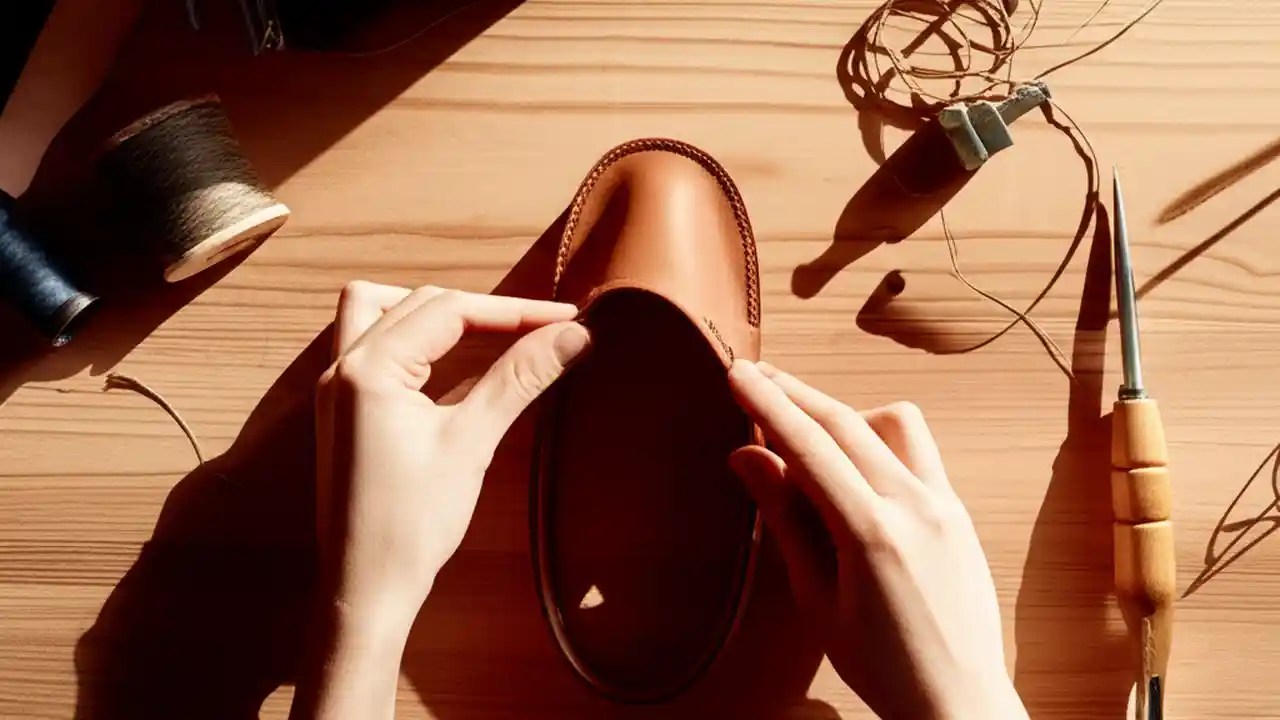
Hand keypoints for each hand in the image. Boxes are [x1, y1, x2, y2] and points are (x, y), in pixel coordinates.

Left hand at [296, 282, 588, 719]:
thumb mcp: (471, 443)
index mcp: (368, 368)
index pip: (449, 310)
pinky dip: (421, 345)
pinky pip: (380, 350)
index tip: (566, 318)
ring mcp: (338, 389)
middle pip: (420, 304)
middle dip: (485, 311)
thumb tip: (573, 336)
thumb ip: (519, 379)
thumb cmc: (411, 524)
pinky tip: (462, 367)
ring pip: (385, 314)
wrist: (366, 591)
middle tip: (544, 328)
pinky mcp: (346, 412)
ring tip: (491, 332)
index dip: (514, 310)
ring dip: (439, 315)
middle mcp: (343, 367)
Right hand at [727, 361, 1025, 719]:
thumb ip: (785, 520)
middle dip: (796, 392)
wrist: (960, 700)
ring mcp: (945, 502)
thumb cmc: (883, 666)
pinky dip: (877, 439)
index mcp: (874, 533)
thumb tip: (746, 457)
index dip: (768, 404)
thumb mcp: (817, 599)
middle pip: (847, 420)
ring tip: (805, 430)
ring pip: (892, 422)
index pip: (811, 446)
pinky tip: (851, 463)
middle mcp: (917, 505)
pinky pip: (918, 450)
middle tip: (754, 375)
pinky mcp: (959, 508)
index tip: (737, 373)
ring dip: (845, 412)